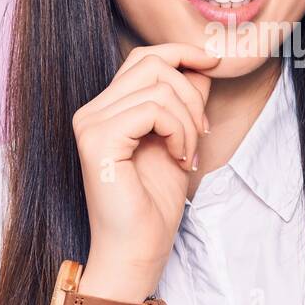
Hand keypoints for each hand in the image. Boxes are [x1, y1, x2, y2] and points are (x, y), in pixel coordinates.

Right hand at [72, 43, 218, 301]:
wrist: (137, 250)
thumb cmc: (154, 204)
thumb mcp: (178, 140)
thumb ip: (184, 102)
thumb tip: (202, 66)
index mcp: (106, 109)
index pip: (143, 58)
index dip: (181, 53)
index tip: (213, 64)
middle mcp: (91, 112)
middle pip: (152, 63)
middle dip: (190, 93)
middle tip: (200, 134)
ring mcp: (90, 124)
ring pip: (158, 87)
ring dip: (188, 120)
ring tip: (188, 153)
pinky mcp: (98, 141)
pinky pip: (152, 109)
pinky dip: (178, 131)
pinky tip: (180, 159)